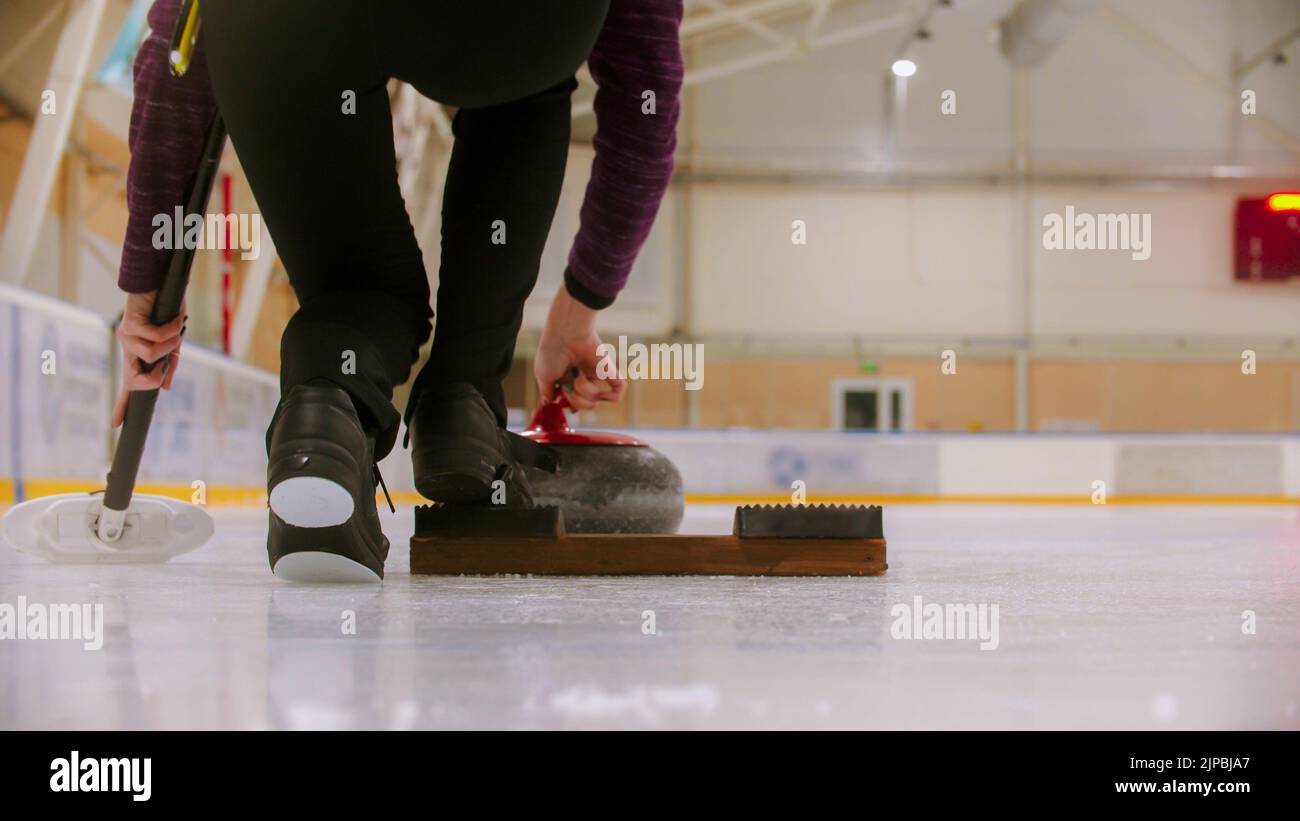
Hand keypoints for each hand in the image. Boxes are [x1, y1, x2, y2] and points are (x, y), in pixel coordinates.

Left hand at [113, 291, 185, 426]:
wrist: (159, 283)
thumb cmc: (167, 311)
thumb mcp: (173, 342)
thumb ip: (170, 363)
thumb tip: (166, 387)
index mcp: (137, 355)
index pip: (128, 385)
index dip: (121, 405)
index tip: (116, 425)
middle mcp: (128, 348)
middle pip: (132, 380)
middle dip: (154, 377)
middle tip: (168, 364)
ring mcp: (126, 337)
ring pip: (150, 356)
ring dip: (171, 346)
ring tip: (177, 331)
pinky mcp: (130, 324)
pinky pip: (154, 338)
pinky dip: (170, 330)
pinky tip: (176, 320)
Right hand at [533, 284, 624, 409]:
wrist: (565, 334)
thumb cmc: (552, 352)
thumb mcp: (543, 376)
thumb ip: (547, 393)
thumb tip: (553, 402)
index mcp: (566, 377)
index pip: (573, 400)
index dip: (571, 405)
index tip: (567, 404)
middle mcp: (581, 376)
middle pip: (584, 404)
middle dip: (575, 400)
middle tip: (569, 386)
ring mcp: (595, 373)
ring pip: (595, 399)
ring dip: (584, 390)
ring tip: (578, 374)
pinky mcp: (607, 369)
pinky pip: (618, 389)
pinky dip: (613, 396)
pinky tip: (605, 394)